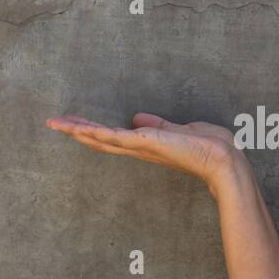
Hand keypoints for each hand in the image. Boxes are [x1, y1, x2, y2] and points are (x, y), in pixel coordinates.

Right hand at [45, 112, 243, 196]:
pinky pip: (115, 137)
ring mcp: (142, 147)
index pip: (116, 138)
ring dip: (78, 130)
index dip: (95, 131)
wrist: (224, 160)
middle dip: (78, 131)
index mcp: (149, 145)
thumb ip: (160, 125)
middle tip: (54, 123)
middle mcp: (141, 149)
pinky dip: (96, 132)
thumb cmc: (210, 146)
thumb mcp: (181, 130)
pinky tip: (78, 128)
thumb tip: (137, 117)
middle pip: (102, 140)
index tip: (78, 124)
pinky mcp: (147, 143)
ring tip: (55, 123)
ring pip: (103, 139)